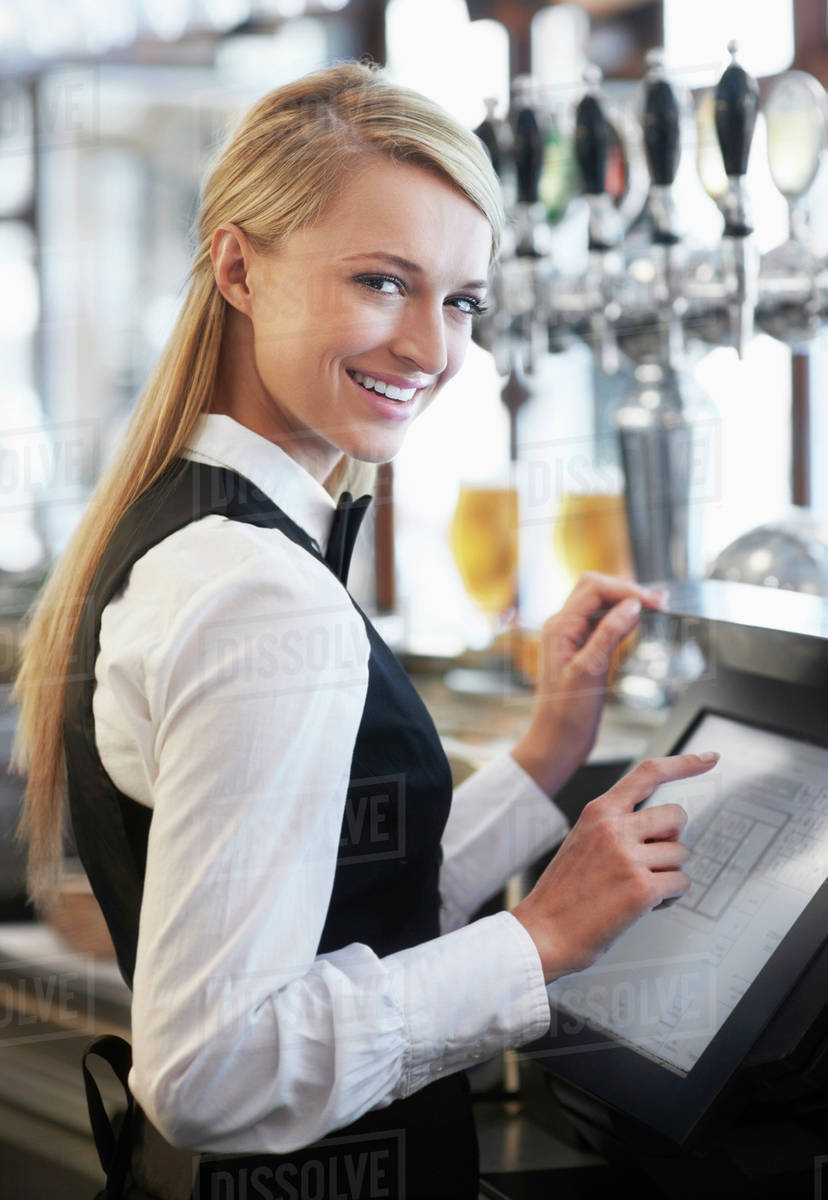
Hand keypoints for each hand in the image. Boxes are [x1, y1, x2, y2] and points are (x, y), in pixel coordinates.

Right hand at [511, 752, 717, 982]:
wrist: (542, 932)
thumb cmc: (563, 893)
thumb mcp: (583, 841)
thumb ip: (617, 826)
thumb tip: (662, 827)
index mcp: (599, 812)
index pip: (648, 773)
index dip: (684, 763)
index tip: (709, 758)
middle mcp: (614, 828)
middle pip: (676, 815)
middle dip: (672, 839)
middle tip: (653, 859)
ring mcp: (628, 857)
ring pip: (681, 855)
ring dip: (669, 874)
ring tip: (639, 888)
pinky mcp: (642, 888)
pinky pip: (681, 884)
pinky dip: (670, 898)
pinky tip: (645, 905)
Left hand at [512, 572, 665, 795]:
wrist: (557, 742)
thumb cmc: (566, 715)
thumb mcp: (590, 671)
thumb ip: (609, 634)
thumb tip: (631, 606)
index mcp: (560, 627)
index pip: (594, 589)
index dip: (626, 590)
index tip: (654, 602)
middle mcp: (563, 627)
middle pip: (596, 589)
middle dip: (626, 590)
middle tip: (658, 603)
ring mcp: (572, 637)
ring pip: (600, 604)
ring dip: (625, 601)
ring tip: (655, 608)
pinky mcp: (582, 650)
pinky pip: (602, 623)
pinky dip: (622, 618)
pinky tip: (637, 623)